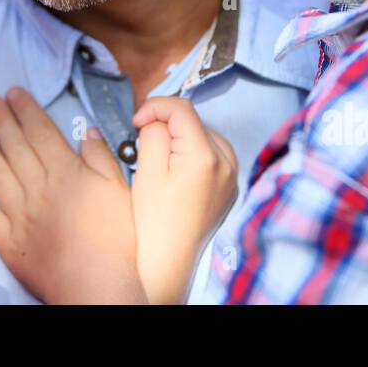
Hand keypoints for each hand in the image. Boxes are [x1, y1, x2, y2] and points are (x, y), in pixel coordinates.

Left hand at [0, 87, 146, 303]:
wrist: (96, 284)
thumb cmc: (115, 237)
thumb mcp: (120, 189)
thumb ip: (101, 158)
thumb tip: (86, 131)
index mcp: (65, 173)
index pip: (40, 132)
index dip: (26, 110)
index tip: (13, 92)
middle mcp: (38, 188)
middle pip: (15, 147)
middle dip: (1, 120)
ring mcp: (19, 215)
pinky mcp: (8, 242)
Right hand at [130, 96, 237, 303]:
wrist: (168, 259)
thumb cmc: (153, 219)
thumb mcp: (147, 169)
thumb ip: (154, 133)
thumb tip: (158, 119)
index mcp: (206, 156)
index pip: (182, 109)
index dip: (155, 107)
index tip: (136, 121)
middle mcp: (227, 163)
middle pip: (194, 122)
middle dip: (167, 125)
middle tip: (144, 142)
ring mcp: (232, 176)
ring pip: (204, 136)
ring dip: (182, 137)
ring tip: (161, 157)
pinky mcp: (230, 187)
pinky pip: (213, 155)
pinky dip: (194, 153)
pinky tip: (178, 170)